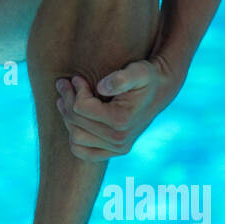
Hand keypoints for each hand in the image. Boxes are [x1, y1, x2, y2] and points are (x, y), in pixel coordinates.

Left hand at [54, 58, 176, 159]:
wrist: (159, 91)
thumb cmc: (146, 77)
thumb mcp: (138, 71)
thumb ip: (121, 78)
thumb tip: (102, 88)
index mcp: (121, 120)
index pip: (80, 108)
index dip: (75, 90)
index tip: (77, 78)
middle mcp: (120, 139)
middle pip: (75, 122)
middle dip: (66, 100)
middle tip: (65, 84)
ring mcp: (117, 148)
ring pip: (75, 138)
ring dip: (67, 117)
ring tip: (66, 99)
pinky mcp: (114, 152)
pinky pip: (82, 152)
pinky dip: (74, 136)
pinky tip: (75, 118)